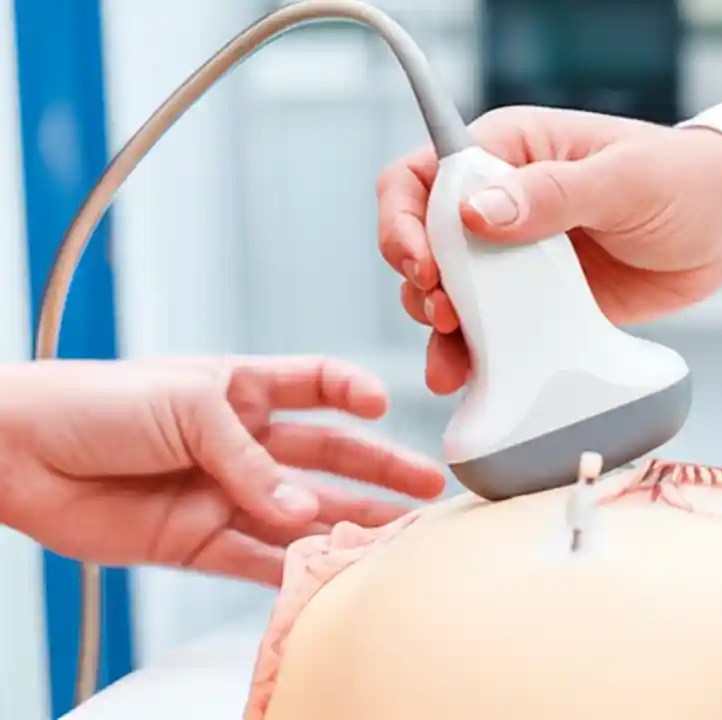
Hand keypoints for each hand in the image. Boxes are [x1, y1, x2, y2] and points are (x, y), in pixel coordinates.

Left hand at [0, 357, 444, 585]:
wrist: (17, 453)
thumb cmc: (94, 402)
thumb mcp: (188, 406)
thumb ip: (250, 462)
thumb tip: (303, 511)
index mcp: (239, 387)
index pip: (314, 382)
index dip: (352, 391)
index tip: (383, 406)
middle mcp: (240, 441)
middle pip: (327, 455)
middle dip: (379, 468)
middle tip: (429, 485)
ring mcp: (223, 491)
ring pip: (304, 511)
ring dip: (351, 522)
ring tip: (400, 535)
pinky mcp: (198, 539)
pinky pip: (259, 557)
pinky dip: (296, 566)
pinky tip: (335, 568)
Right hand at [377, 106, 721, 393]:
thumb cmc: (687, 181)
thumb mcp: (626, 180)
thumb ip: (554, 194)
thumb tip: (480, 213)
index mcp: (511, 151)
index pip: (426, 174)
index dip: (405, 218)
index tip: (423, 263)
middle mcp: (501, 203)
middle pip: (425, 241)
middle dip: (421, 282)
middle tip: (444, 316)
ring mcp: (515, 259)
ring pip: (448, 292)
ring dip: (439, 326)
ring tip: (452, 357)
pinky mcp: (536, 305)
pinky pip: (489, 330)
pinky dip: (471, 355)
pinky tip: (466, 378)